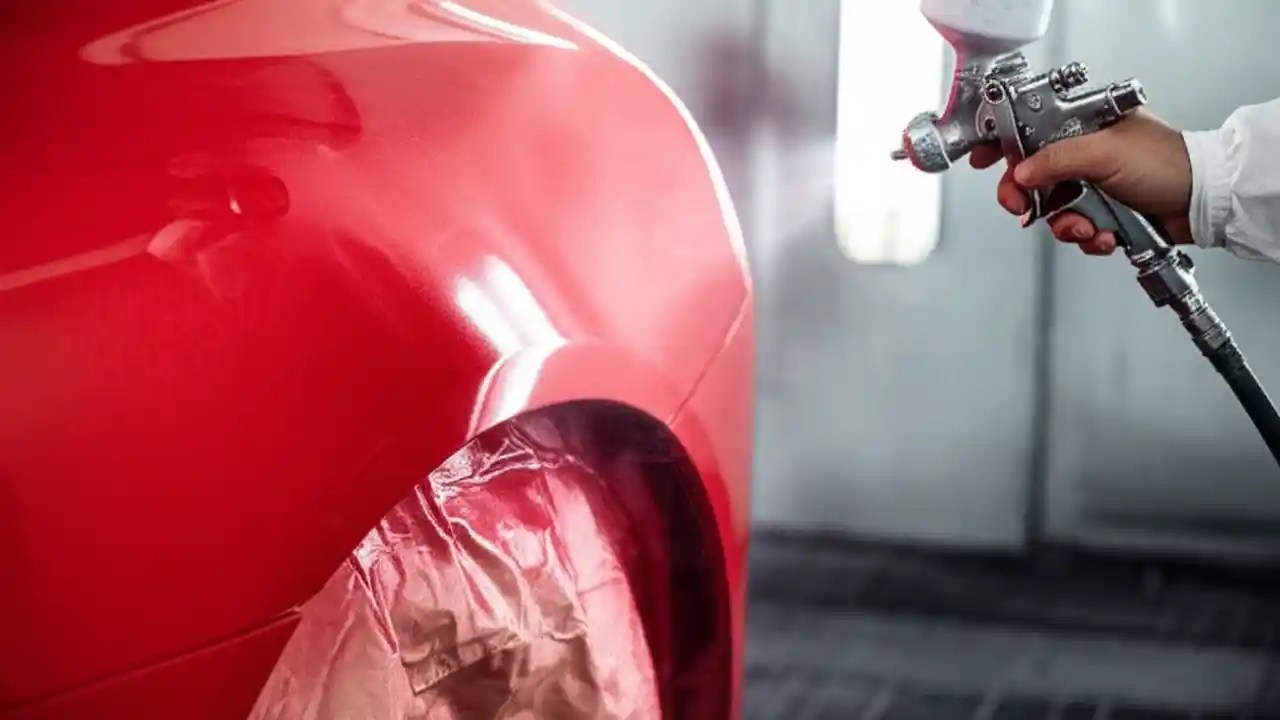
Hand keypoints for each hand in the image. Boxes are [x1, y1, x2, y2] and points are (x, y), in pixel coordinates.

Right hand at [969, 110, 1193, 254]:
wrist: (1202, 202)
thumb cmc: (1167, 163)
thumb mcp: (1103, 152)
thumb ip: (1055, 160)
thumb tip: (1020, 172)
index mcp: (1084, 127)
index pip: (1031, 128)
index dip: (1003, 143)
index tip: (981, 158)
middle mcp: (1086, 155)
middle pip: (1033, 177)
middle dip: (1028, 199)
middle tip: (1023, 208)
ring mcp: (1094, 186)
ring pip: (1053, 211)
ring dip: (1067, 225)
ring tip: (1089, 227)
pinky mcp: (1105, 213)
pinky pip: (1077, 230)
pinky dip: (1089, 238)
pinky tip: (1106, 236)